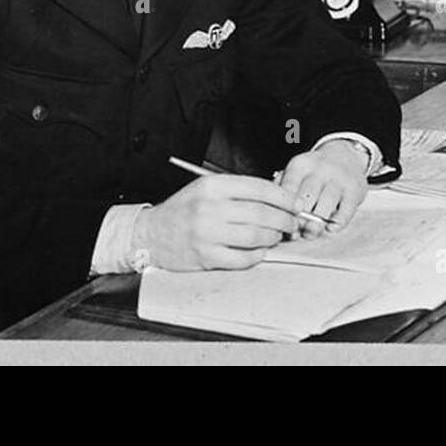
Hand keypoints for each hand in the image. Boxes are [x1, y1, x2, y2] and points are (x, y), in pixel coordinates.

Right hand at [132, 174, 299, 270]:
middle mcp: (210, 208)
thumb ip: (237, 191)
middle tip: (291, 223)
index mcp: (213, 186)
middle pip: (261, 213)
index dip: (283, 197)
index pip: (259, 188)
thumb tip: (275, 198)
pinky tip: (259, 251)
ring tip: (276, 236)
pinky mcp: (206, 257)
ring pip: (255, 236)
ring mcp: (208, 234)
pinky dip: (257, 255)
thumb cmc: (183, 211)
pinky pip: (243, 258)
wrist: (151, 234)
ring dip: (273, 237)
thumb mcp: (205, 189)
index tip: (294, 204)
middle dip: (284, 219)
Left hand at [277, 141, 369, 239]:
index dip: (284, 209)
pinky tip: (329, 227)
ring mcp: (339, 179)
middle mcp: (321, 169)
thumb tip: (278, 219)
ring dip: (316, 226)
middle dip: (299, 219)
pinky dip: (335, 226)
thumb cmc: (314, 172)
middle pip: (306, 199)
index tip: (283, 221)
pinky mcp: (355, 191)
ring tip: (311, 232)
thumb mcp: (296, 173)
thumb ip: (283, 192)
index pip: (288, 188)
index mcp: (301, 164)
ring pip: (324, 208)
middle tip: (296, 231)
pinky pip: (344, 214)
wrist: (346, 155)